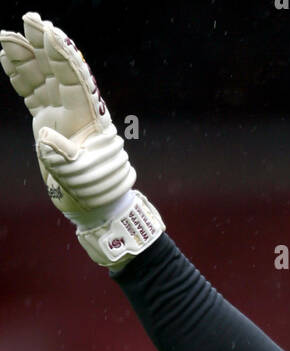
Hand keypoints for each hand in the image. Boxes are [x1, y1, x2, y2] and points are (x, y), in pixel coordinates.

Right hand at [0, 11, 163, 264]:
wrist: (93, 204)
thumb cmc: (93, 191)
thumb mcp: (81, 177)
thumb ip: (64, 157)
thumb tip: (47, 138)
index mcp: (88, 117)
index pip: (75, 79)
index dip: (63, 56)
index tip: (50, 34)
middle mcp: (75, 109)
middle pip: (57, 70)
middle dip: (42, 45)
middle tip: (28, 19)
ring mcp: (61, 113)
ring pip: (41, 77)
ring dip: (26, 56)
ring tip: (6, 37)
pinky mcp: (47, 121)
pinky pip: (32, 91)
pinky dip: (20, 75)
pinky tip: (6, 58)